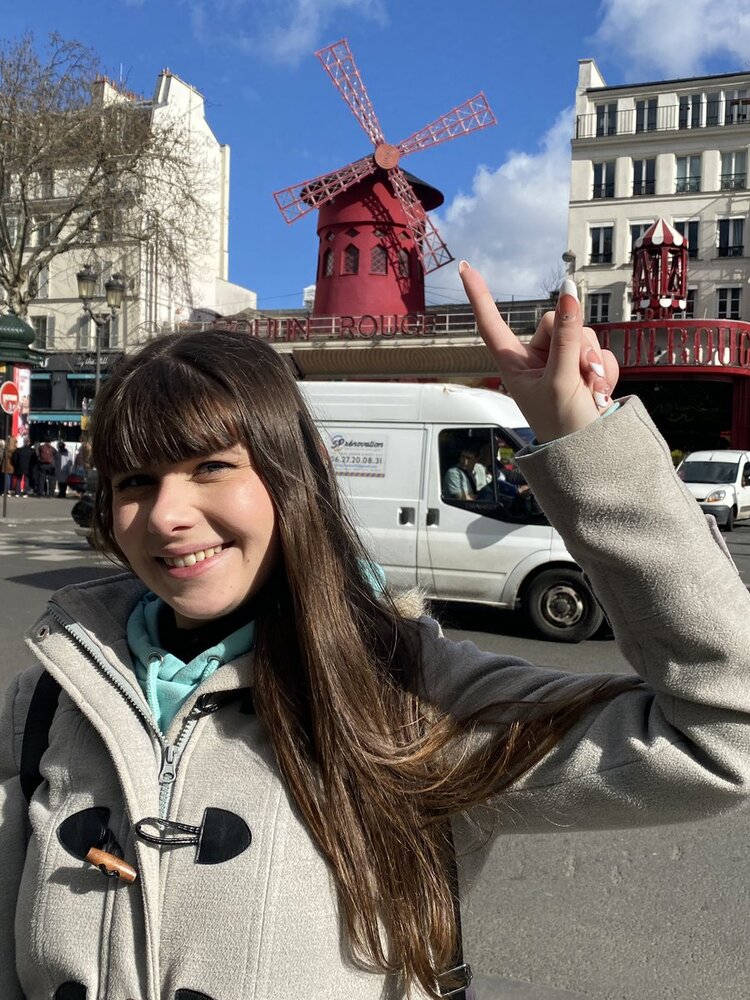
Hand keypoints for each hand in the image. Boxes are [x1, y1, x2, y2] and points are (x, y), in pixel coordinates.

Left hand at [459, 262, 619, 442]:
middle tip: (582, 373)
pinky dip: (604, 369)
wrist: (591, 451)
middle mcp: (535, 357)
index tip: (464, 266)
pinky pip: (599, 349)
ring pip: (582, 332)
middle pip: (557, 320)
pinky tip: (600, 392)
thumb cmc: (563, 424)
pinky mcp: (584, 366)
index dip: (479, 294)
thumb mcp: (561, 379)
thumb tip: (568, 293)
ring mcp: (560, 361)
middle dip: (576, 343)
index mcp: (514, 362)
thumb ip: (565, 336)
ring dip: (592, 359)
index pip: (491, 322)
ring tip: (591, 388)